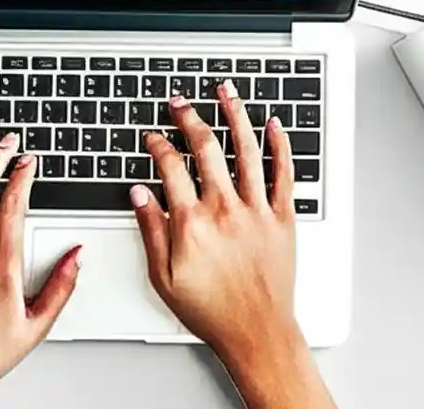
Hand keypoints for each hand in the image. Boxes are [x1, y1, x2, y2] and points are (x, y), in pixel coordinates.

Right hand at [132, 81, 334, 408]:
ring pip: (246, 150)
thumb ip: (151, 230)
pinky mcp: (282, 218)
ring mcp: (256, 211)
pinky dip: (279, 146)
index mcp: (192, 223)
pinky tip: (273, 126)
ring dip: (234, 115)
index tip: (153, 137)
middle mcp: (225, 209)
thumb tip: (140, 194)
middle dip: (189, 118)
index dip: (158, 145)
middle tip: (180, 103)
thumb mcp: (163, 276)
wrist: (257, 332)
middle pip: (206, 148)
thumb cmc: (211, 310)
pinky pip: (282, 173)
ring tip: (225, 92)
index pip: (170, 167)